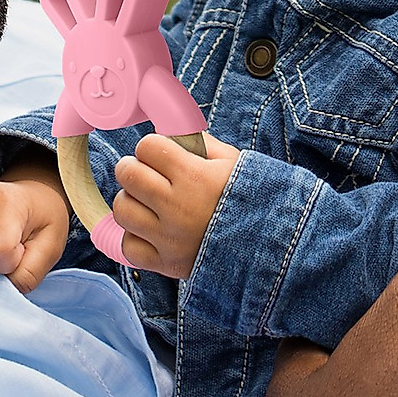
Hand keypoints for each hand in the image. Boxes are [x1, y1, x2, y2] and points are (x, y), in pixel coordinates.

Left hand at [112, 132, 239, 277]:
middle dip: (134, 168)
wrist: (274, 248)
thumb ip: (199, 142)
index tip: (160, 155)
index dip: (151, 147)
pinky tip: (151, 231)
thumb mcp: (232, 162)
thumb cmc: (251, 199)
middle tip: (146, 174)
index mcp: (194, 177)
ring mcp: (170, 239)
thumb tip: (170, 131)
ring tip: (148, 203)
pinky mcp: (168, 265)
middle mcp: (178, 207)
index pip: (146, 146)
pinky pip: (129, 247)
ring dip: (132, 201)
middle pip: (127, 174)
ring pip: (123, 209)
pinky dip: (135, 238)